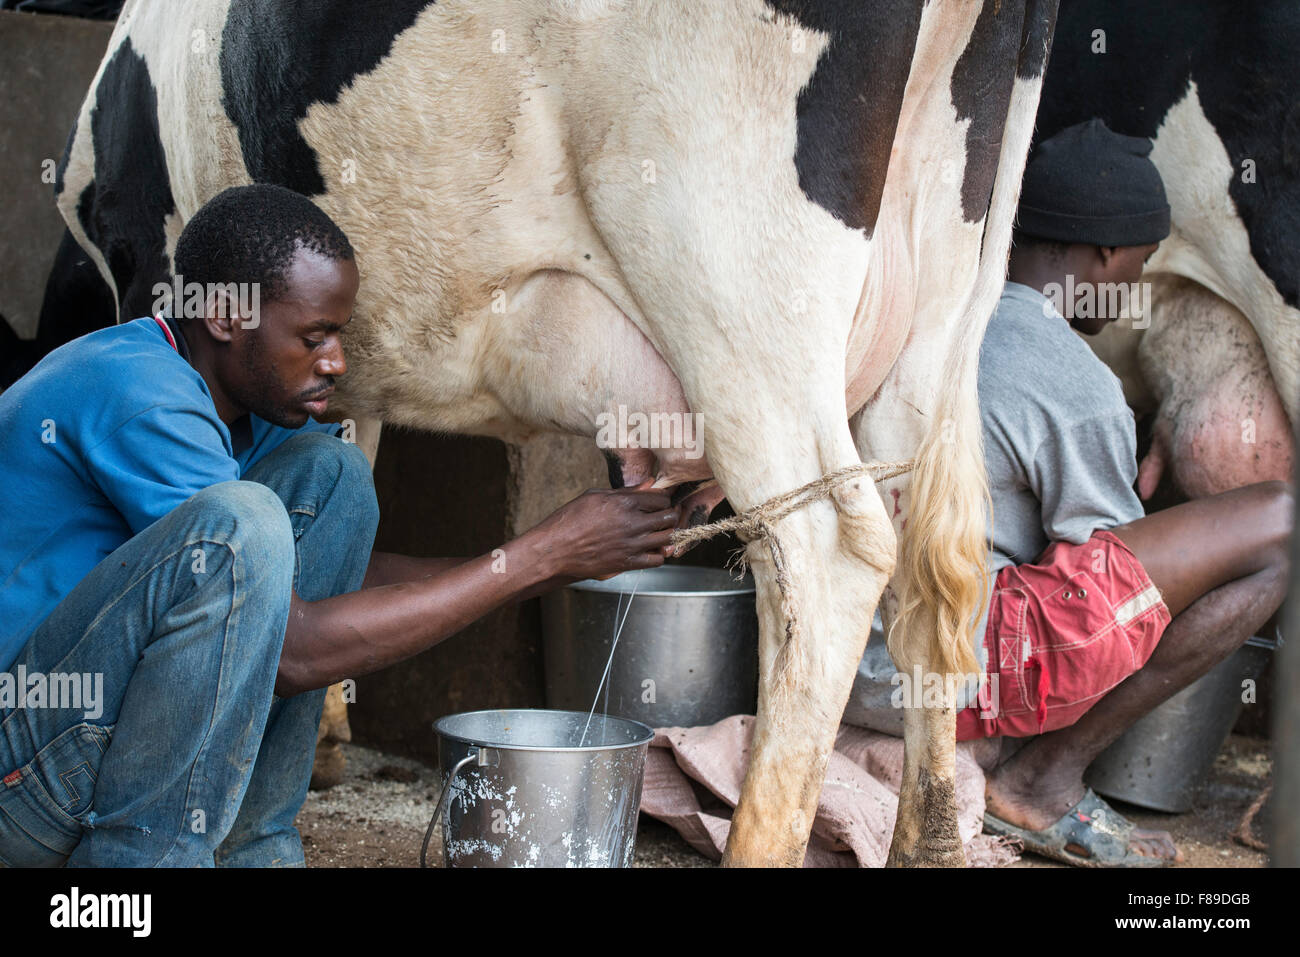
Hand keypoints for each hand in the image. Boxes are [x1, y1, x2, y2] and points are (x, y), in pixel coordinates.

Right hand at [525, 479, 680, 581]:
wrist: (554, 550)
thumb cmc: (569, 520)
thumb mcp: (595, 496)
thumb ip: (625, 491)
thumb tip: (649, 483)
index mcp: (624, 502)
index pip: (660, 498)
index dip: (663, 499)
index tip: (660, 502)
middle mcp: (632, 523)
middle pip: (669, 517)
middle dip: (670, 515)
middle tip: (665, 516)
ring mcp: (632, 544)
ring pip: (667, 538)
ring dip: (667, 534)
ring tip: (660, 532)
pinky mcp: (628, 563)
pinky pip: (657, 560)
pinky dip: (658, 554)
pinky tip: (650, 549)